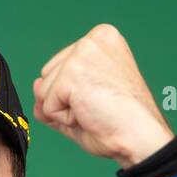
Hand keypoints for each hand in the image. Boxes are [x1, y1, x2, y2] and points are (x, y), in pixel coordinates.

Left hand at [32, 23, 174, 167]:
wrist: (140, 137)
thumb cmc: (124, 121)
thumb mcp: (86, 99)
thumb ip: (57, 91)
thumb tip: (36, 86)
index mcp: (102, 39)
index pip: (61, 66)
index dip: (74, 93)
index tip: (103, 98)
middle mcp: (92, 39)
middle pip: (48, 74)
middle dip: (66, 100)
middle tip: (99, 107)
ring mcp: (81, 54)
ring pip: (44, 90)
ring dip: (65, 110)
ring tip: (95, 110)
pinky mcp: (72, 74)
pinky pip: (47, 106)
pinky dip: (64, 119)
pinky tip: (90, 115)